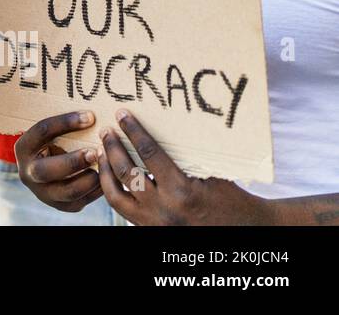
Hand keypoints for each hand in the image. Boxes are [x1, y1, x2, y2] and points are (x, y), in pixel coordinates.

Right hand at [14, 110, 104, 211]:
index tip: (90, 117)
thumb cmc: (54, 143)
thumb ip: (65, 127)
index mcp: (24, 148)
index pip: (42, 131)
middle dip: (73, 161)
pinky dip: (96, 191)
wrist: (44, 169)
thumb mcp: (51, 134)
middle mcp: (28, 173)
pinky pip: (80, 202)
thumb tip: (93, 114)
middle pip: (46, 170)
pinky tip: (107, 178)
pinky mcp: (59, 206)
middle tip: (94, 152)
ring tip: (105, 167)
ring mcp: (42, 192)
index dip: (65, 123)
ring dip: (89, 179)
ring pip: (66, 191)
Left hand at [97, 109, 273, 224]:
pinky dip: (113, 191)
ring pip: (115, 197)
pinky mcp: (151, 231)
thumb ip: (186, 156)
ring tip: (101, 152)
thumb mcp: (213, 174)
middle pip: (127, 173)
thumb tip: (163, 125)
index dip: (133, 131)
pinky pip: (123, 211)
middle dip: (113, 148)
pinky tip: (110, 176)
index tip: (122, 114)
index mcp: (182, 192)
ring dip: (106, 171)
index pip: (149, 154)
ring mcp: (154, 224)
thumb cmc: (234, 199)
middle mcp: (164, 210)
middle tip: (106, 131)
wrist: (246, 232)